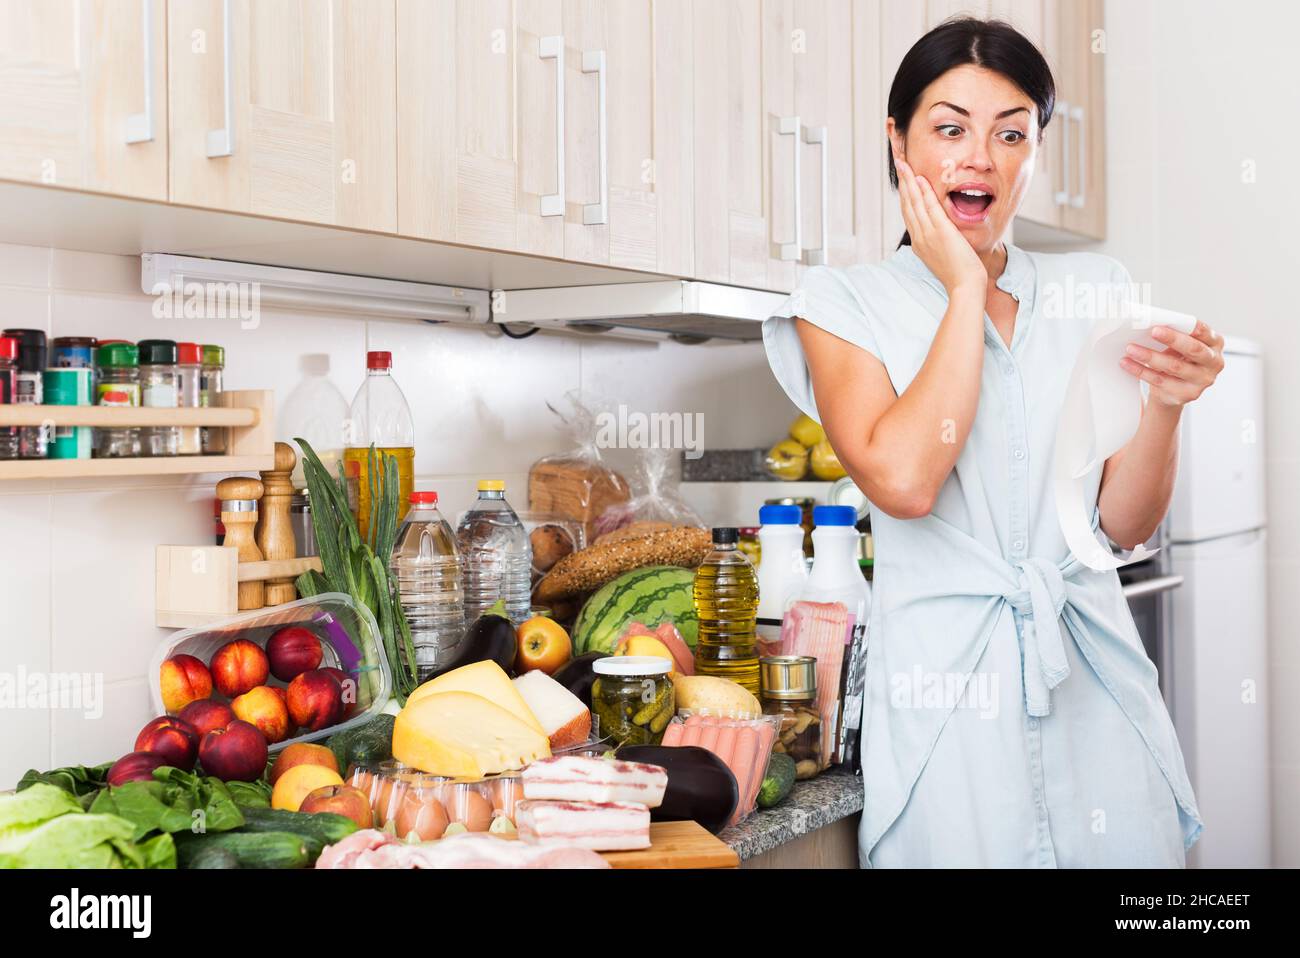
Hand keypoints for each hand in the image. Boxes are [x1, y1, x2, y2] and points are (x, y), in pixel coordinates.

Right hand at [894, 152, 986, 295]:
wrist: (964, 287)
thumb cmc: (959, 274)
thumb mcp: (944, 256)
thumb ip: (939, 241)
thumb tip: (940, 233)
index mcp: (919, 243)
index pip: (908, 214)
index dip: (904, 194)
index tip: (903, 179)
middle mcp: (919, 237)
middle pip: (906, 205)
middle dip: (902, 182)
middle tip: (898, 163)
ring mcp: (928, 234)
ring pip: (914, 203)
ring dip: (909, 182)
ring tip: (904, 165)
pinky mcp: (940, 232)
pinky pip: (929, 208)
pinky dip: (923, 193)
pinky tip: (920, 179)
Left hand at [1119, 320, 1225, 406]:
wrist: (1175, 389)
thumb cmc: (1178, 359)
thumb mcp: (1181, 346)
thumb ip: (1175, 335)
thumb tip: (1151, 323)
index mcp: (1215, 344)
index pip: (1204, 332)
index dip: (1186, 327)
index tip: (1168, 322)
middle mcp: (1214, 362)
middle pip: (1193, 349)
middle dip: (1172, 339)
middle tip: (1152, 332)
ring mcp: (1202, 381)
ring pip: (1174, 366)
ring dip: (1149, 356)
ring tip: (1131, 348)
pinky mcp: (1187, 394)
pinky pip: (1160, 380)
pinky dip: (1140, 371)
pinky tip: (1128, 363)